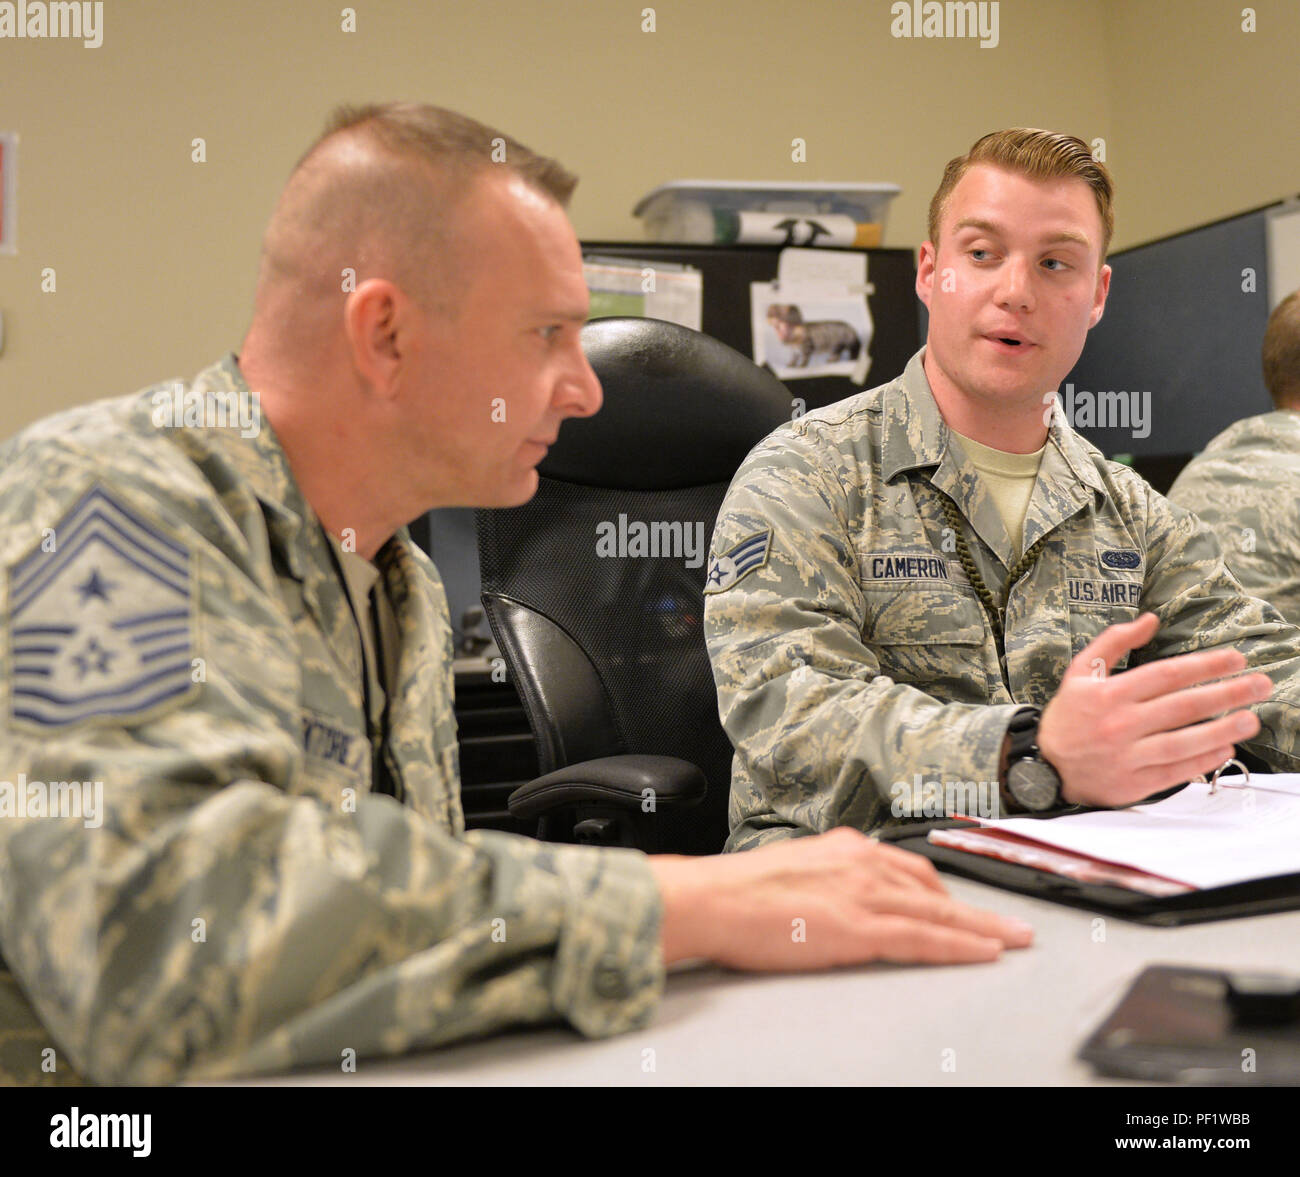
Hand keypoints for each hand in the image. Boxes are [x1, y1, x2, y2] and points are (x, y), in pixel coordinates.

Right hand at [648, 827, 1032, 968]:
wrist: (712, 898)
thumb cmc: (738, 891)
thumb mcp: (793, 871)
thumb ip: (827, 879)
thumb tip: (840, 898)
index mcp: (845, 847)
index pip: (910, 869)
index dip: (945, 893)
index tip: (968, 905)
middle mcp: (862, 862)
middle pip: (935, 889)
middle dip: (978, 909)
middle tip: (1012, 926)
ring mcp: (864, 893)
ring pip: (940, 913)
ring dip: (984, 929)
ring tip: (1015, 942)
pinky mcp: (859, 926)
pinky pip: (924, 939)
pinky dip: (961, 947)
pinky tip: (985, 954)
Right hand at [1038, 612, 1271, 807]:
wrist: (1044, 766)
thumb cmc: (1067, 717)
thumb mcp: (1079, 672)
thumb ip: (1113, 642)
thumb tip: (1149, 620)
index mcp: (1108, 694)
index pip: (1165, 675)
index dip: (1204, 665)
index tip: (1234, 659)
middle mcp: (1118, 723)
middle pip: (1181, 706)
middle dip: (1226, 692)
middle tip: (1259, 684)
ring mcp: (1126, 755)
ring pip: (1182, 741)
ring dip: (1222, 729)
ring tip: (1252, 718)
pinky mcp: (1132, 783)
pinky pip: (1175, 771)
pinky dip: (1202, 760)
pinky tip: (1225, 748)